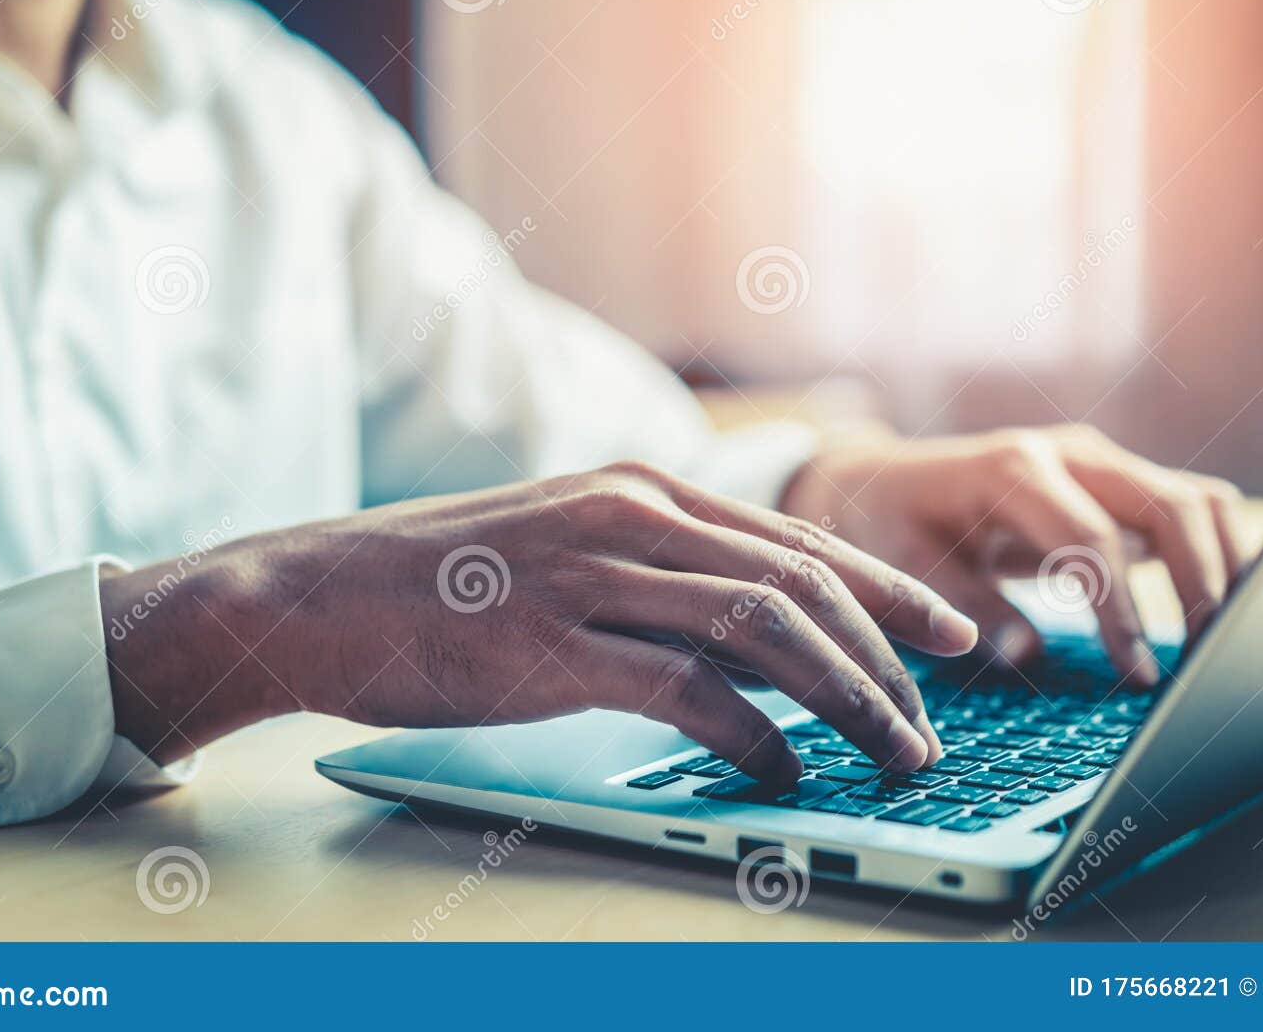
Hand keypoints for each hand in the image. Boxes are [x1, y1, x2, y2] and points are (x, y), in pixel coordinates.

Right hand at [100, 461, 978, 782]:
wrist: (313, 593)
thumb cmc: (437, 581)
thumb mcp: (560, 546)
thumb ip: (650, 574)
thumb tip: (745, 640)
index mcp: (640, 490)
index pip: (799, 537)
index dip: (888, 589)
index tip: (949, 637)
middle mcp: (631, 515)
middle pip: (803, 579)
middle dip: (888, 656)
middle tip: (932, 721)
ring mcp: (594, 575)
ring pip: (767, 627)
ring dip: (846, 696)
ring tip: (890, 752)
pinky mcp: (556, 644)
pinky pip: (689, 689)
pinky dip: (753, 735)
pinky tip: (780, 771)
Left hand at [784, 424, 1251, 686]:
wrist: (888, 479)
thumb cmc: (894, 523)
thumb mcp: (907, 564)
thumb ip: (964, 604)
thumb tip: (1027, 654)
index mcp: (1014, 469)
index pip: (1092, 539)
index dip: (1121, 611)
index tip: (1137, 676)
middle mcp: (1070, 453)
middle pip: (1169, 506)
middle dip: (1198, 586)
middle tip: (1203, 662)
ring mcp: (1103, 462)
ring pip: (1197, 500)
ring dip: (1224, 566)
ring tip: (1227, 641)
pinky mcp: (1120, 483)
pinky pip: (1192, 507)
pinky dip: (1220, 553)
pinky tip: (1226, 610)